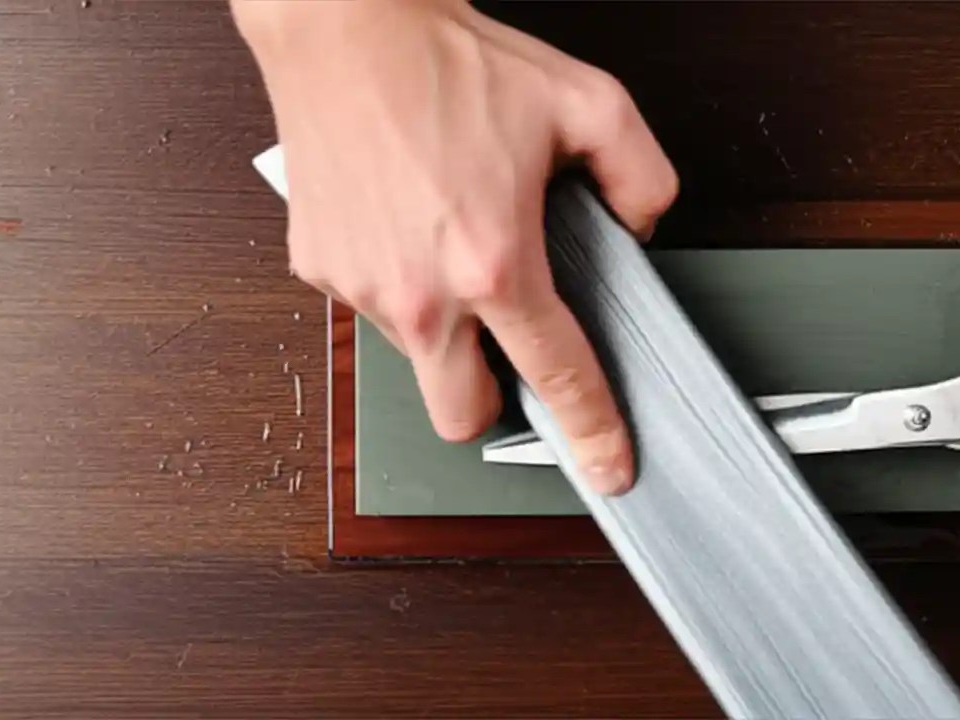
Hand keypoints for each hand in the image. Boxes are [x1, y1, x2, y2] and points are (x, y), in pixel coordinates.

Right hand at [231, 0, 677, 494]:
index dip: (592, 432)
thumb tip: (638, 227)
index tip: (606, 468)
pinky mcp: (319, 267)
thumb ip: (641, 177)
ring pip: (414, 356)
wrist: (347, 25)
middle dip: (491, 400)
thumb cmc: (447, 62)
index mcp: (493, 261)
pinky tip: (410, 226)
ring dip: (443, 327)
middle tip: (507, 346)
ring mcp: (361, 285)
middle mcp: (421, 291)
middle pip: (461, 416)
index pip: (556, 376)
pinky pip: (371, 306)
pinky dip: (399, 285)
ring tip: (452, 245)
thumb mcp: (588, 102)